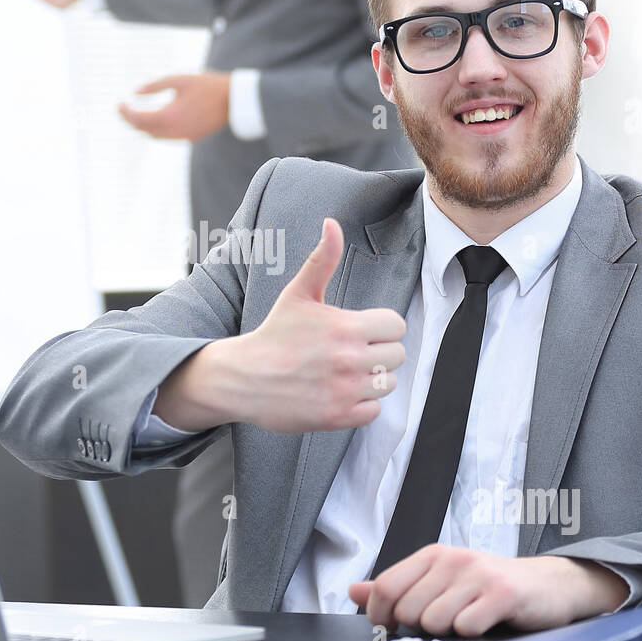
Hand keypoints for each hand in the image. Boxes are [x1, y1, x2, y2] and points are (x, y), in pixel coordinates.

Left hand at [118, 72, 229, 140]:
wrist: (234, 100)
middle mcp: (174, 131)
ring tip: (136, 113)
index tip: (119, 104)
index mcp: (169, 116)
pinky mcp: (192, 138)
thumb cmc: (206, 85)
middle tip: (123, 108)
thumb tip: (134, 93)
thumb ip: (154, 86)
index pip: (138, 119)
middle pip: (144, 130)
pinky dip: (157, 130)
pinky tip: (156, 118)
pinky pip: (168, 137)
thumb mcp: (178, 79)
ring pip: (155, 136)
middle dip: (131, 120)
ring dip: (144, 127)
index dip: (125, 112)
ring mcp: (184, 137)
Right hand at [154, 218, 406, 432]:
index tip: (362, 331)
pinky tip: (339, 393)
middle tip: (352, 353)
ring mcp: (345, 390)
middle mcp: (350, 360)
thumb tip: (332, 223)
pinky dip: (361, 405)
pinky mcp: (338, 416)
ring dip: (372, 380)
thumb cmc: (275, 334)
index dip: (381, 328)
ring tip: (345, 374)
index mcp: (346, 327)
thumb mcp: (299, 294)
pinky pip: (373, 411)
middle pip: (397, 355)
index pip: (396, 326)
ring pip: (388, 384)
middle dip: (379, 353)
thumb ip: (322, 259)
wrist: (244, 377)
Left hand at [349, 547, 630, 637]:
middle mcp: (452, 560)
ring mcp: (477, 575)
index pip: (385, 587)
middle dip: (421, 626)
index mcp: (432, 556)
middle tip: (446, 620)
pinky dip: (473, 633)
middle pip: (408, 610)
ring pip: (434, 621)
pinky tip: (485, 623)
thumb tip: (354, 591)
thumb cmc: (491, 585)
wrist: (548, 586)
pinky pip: (466, 626)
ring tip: (467, 619)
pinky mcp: (502, 593)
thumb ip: (396, 586)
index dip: (381, 614)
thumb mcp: (440, 580)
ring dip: (449, 631)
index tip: (392, 625)